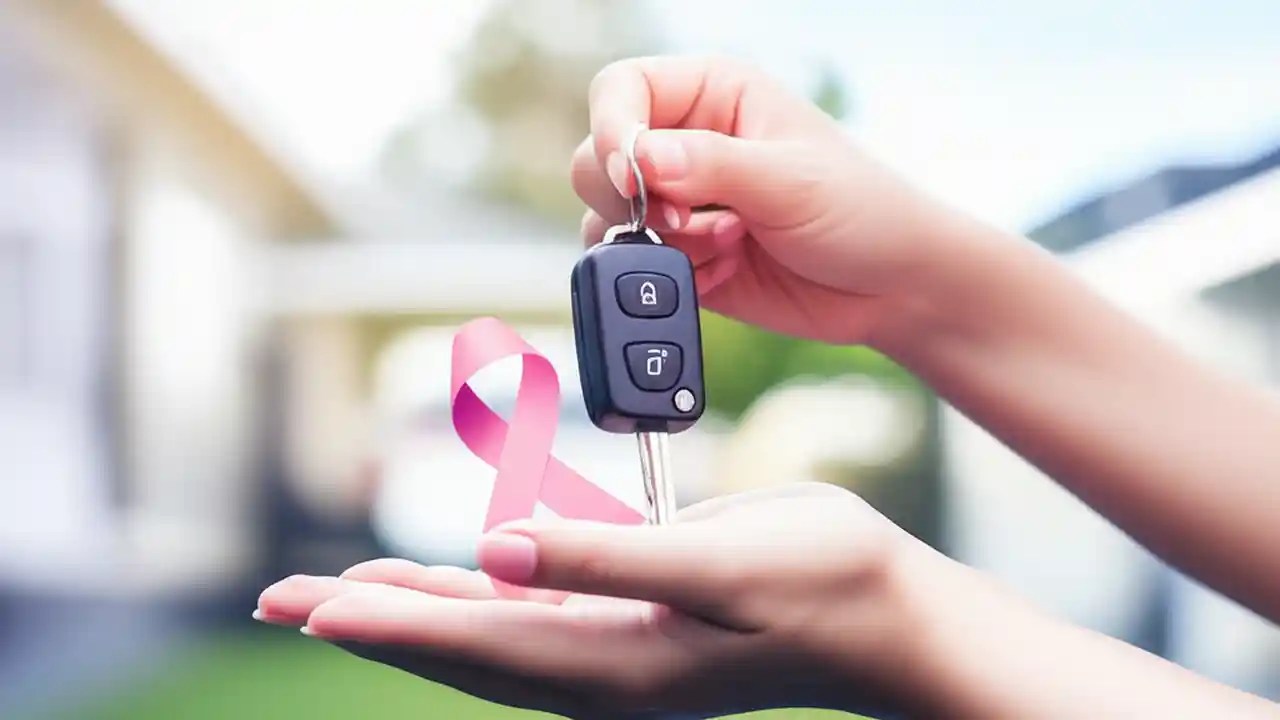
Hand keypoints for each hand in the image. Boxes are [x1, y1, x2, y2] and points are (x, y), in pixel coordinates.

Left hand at [255, 484, 958, 717]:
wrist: (891, 617)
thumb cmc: (823, 583)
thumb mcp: (720, 564)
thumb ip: (605, 560)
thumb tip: (496, 552)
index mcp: (618, 663)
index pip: (478, 643)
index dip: (390, 623)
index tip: (310, 608)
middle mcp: (604, 670)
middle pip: (460, 648)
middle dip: (371, 623)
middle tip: (282, 602)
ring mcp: (617, 653)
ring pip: (486, 633)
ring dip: (409, 613)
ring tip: (337, 598)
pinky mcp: (633, 626)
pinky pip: (528, 613)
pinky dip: (471, 598)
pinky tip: (448, 581)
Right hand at [572, 55, 985, 344]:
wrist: (892, 289)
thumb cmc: (861, 211)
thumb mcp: (790, 180)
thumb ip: (710, 165)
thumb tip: (638, 160)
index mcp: (712, 94)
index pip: (621, 90)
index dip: (612, 130)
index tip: (634, 176)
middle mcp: (686, 142)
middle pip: (598, 159)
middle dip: (634, 199)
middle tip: (692, 219)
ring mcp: (681, 204)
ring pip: (607, 219)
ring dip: (657, 243)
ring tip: (726, 247)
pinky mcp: (682, 258)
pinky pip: (635, 270)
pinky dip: (669, 279)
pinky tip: (725, 274)